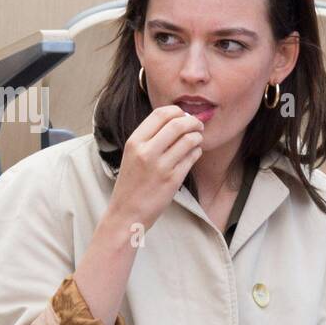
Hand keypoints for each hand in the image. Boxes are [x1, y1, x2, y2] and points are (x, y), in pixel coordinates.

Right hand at [107, 105, 203, 232]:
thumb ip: (149, 138)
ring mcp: (161, 166)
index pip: (160, 114)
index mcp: (135, 142)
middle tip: (198, 125)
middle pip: (178, 124)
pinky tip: (195, 153)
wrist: (126, 213)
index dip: (177, 111)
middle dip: (193, 121)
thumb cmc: (131, 183)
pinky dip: (197, 151)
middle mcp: (147, 151)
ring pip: (189, 140)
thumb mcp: (132, 154)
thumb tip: (175, 119)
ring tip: (197, 139)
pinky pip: (192, 157)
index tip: (184, 115)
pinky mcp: (173, 180)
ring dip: (197, 136)